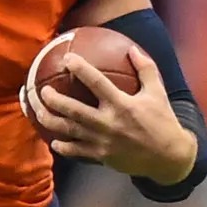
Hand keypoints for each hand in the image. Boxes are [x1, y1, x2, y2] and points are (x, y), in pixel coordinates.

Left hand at [26, 44, 195, 180]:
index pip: (96, 83)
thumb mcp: (158, 92)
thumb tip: (132, 48)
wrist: (168, 157)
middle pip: (73, 110)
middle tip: (42, 91)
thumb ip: (145, 69)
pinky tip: (54, 141)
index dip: (80, 69)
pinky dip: (63, 147)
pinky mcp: (102, 156)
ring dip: (50, 122)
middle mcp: (109, 123)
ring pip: (69, 131)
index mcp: (122, 104)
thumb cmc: (163, 121)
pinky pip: (77, 152)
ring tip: (37, 113)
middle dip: (54, 100)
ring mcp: (103, 141)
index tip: (67, 59)